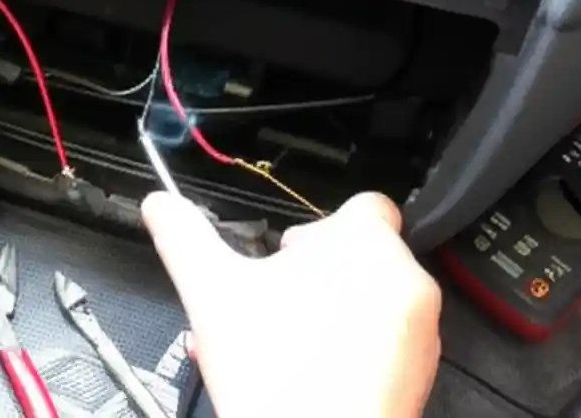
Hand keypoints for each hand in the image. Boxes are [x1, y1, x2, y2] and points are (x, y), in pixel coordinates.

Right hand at [143, 192, 441, 417]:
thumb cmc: (278, 375)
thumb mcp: (211, 291)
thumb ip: (184, 236)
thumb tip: (161, 207)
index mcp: (366, 245)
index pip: (363, 204)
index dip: (319, 227)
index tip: (289, 254)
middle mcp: (405, 282)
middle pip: (358, 258)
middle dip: (312, 276)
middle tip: (272, 302)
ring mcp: (419, 332)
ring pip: (369, 303)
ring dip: (326, 312)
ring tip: (278, 341)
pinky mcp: (419, 375)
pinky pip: (383, 346)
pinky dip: (348, 350)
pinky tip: (301, 369)